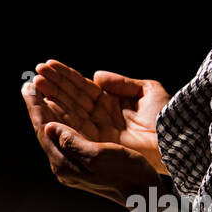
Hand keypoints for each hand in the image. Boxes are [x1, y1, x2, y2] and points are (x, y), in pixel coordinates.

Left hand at [21, 81, 158, 206]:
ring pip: (56, 132)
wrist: (145, 194)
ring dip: (49, 109)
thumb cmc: (127, 174)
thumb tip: (49, 126)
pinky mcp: (84, 162)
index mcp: (65, 164)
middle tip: (31, 84)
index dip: (36, 106)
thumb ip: (72, 141)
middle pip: (46, 130)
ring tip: (43, 91)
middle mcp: (65, 166)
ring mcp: (74, 165)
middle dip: (38, 106)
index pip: (43, 130)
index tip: (28, 87)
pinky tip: (64, 109)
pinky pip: (67, 135)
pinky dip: (63, 118)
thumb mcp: (99, 155)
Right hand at [31, 60, 170, 172]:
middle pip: (72, 99)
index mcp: (112, 104)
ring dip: (52, 98)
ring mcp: (98, 132)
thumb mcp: (147, 91)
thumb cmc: (167, 118)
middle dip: (53, 86)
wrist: (175, 141)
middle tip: (36, 73)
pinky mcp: (97, 145)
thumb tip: (96, 75)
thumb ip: (122, 82)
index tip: (48, 65)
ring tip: (36, 84)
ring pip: (69, 112)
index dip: (66, 77)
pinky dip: (59, 116)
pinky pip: (74, 128)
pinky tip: (46, 103)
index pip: (83, 87)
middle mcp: (101, 118)